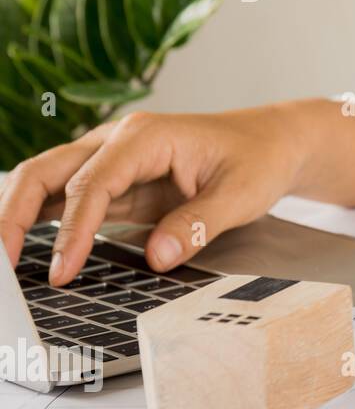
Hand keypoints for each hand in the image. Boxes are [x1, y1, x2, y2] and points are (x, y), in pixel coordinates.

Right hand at [0, 100, 354, 284]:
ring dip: (16, 219)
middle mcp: (118, 141)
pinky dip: (41, 224)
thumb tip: (157, 256)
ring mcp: (111, 160)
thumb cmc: (259, 159)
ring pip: (45, 184)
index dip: (73, 230)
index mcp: (145, 136)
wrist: (273, 143)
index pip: (92, 184)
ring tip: (4, 264)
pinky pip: (65, 200)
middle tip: (2, 264)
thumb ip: (199, 223)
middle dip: (12, 216)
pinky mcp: (115, 182)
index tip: (64, 271)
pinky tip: (26, 253)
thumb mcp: (243, 193)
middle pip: (45, 172)